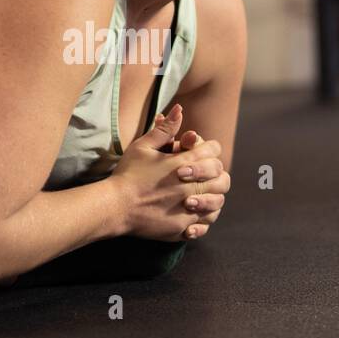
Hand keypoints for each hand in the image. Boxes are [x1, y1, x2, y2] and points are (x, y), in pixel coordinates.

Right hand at [111, 103, 230, 241]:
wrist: (115, 206)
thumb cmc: (128, 174)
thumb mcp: (143, 146)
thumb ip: (165, 129)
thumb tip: (180, 109)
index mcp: (183, 164)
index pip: (214, 151)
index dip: (209, 149)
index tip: (201, 152)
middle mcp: (191, 187)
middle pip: (222, 178)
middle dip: (215, 173)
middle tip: (204, 174)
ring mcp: (188, 209)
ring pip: (218, 203)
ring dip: (213, 196)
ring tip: (201, 194)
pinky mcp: (182, 228)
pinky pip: (205, 224)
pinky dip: (203, 218)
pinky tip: (193, 213)